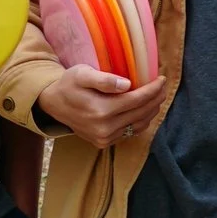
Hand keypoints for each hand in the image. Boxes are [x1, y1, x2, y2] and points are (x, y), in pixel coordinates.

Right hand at [37, 66, 166, 147]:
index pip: (137, 100)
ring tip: (157, 97)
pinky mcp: (104, 143)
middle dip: (156, 99)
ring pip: (139, 125)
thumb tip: (127, 84)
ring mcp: (104, 138)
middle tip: (162, 87)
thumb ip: (104, 79)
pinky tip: (144, 109)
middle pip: (141, 113)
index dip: (153, 90)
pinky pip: (130, 132)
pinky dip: (141, 121)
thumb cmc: (69, 84)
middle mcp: (104, 128)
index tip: (162, 79)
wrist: (53, 104)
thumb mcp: (82, 74)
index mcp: (101, 110)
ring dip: (151, 111)